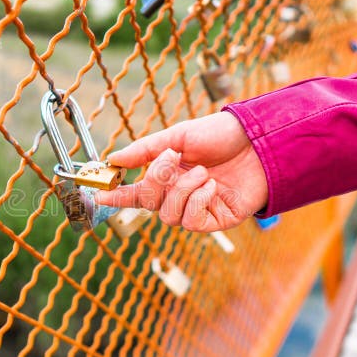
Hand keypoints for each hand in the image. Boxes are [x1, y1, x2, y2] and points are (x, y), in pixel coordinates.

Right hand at [94, 112, 267, 231]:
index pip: (136, 191)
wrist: (259, 140)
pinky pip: (190, 221)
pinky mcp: (215, 221)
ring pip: (167, 215)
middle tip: (173, 159)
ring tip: (202, 172)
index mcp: (167, 175)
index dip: (116, 196)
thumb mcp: (178, 135)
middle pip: (148, 203)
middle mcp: (179, 194)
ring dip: (181, 190)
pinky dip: (196, 201)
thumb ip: (145, 150)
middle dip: (155, 180)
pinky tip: (210, 185)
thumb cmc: (221, 135)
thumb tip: (113, 159)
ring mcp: (196, 209)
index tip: (97, 194)